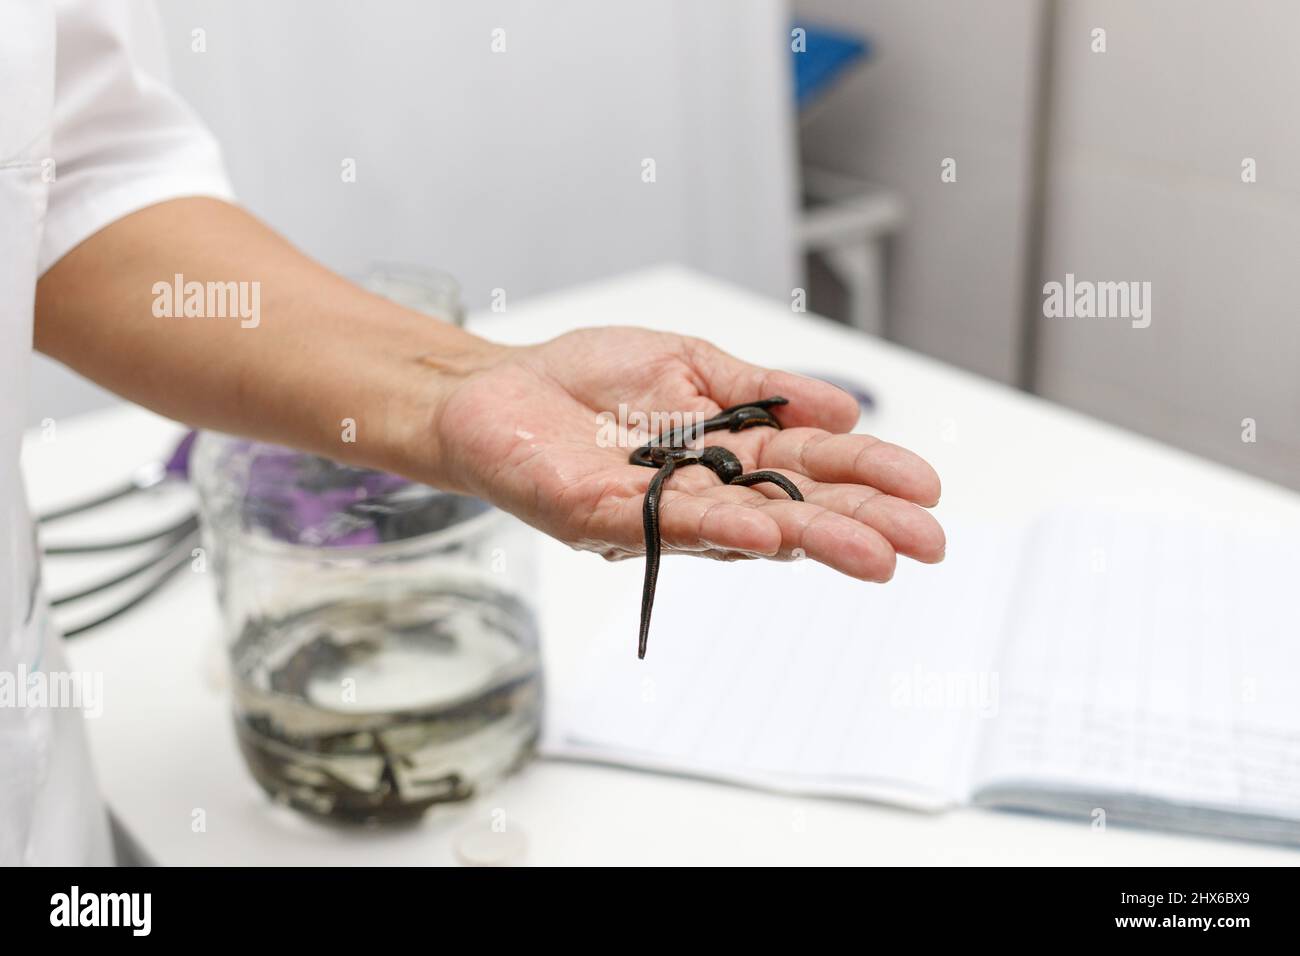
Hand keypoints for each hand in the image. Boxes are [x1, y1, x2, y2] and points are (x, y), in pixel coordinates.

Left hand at [424, 327, 943, 581]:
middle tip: (928, 543)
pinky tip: (767, 532)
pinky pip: (670, 525)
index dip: (870, 475)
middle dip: (863, 525)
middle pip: (796, 509)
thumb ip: (762, 389)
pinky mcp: (605, 517)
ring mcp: (659, 512)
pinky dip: (721, 527)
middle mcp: (706, 492)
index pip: (815, 466)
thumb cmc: (589, 379)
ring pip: (746, 529)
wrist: (498, 388)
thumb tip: (845, 407)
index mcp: (732, 453)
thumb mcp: (691, 363)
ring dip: (811, 539)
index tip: (927, 488)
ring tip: (873, 551)